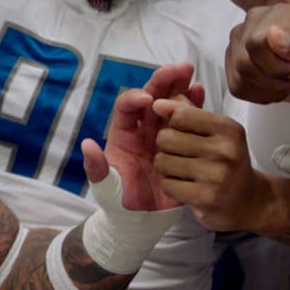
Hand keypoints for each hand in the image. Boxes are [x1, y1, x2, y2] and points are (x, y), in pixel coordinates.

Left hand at [83, 64, 203, 211]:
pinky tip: (202, 94)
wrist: (142, 221)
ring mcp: (163, 136)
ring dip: (182, 91)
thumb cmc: (118, 200)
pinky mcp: (181, 146)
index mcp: (123, 134)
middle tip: (180, 68)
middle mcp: (142, 130)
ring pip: (171, 107)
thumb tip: (87, 145)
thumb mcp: (105, 187)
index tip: (147, 98)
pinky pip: (188, 123)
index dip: (135, 99)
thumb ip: (96, 167)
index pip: (126, 107)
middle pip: (153, 99)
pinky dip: (195, 108)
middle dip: (164, 82)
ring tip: (194, 80)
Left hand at [153, 102, 274, 231]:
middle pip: (165, 138)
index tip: (183, 132)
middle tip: (183, 155)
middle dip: (167, 147)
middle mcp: (224, 150)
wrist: (249, 200)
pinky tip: (187, 186)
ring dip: (167, 167)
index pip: (180, 115)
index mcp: (227, 128)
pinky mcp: (205, 198)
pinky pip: (166, 184)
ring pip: (162, 161)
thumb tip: (158, 103)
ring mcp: (215, 175)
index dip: (173, 124)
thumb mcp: (215, 131)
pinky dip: (171, 186)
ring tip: (184, 170)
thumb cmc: (227, 161)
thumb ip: (187, 112)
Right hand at [226, 4, 289, 103]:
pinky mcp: (235, 64)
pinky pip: (238, 87)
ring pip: (240, 78)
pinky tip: (277, 87)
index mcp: (272, 15)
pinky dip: (260, 95)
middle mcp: (250, 25)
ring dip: (270, 90)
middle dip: (275, 80)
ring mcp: (239, 44)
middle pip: (245, 63)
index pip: (255, 43)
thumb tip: (273, 35)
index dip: (277, 65)